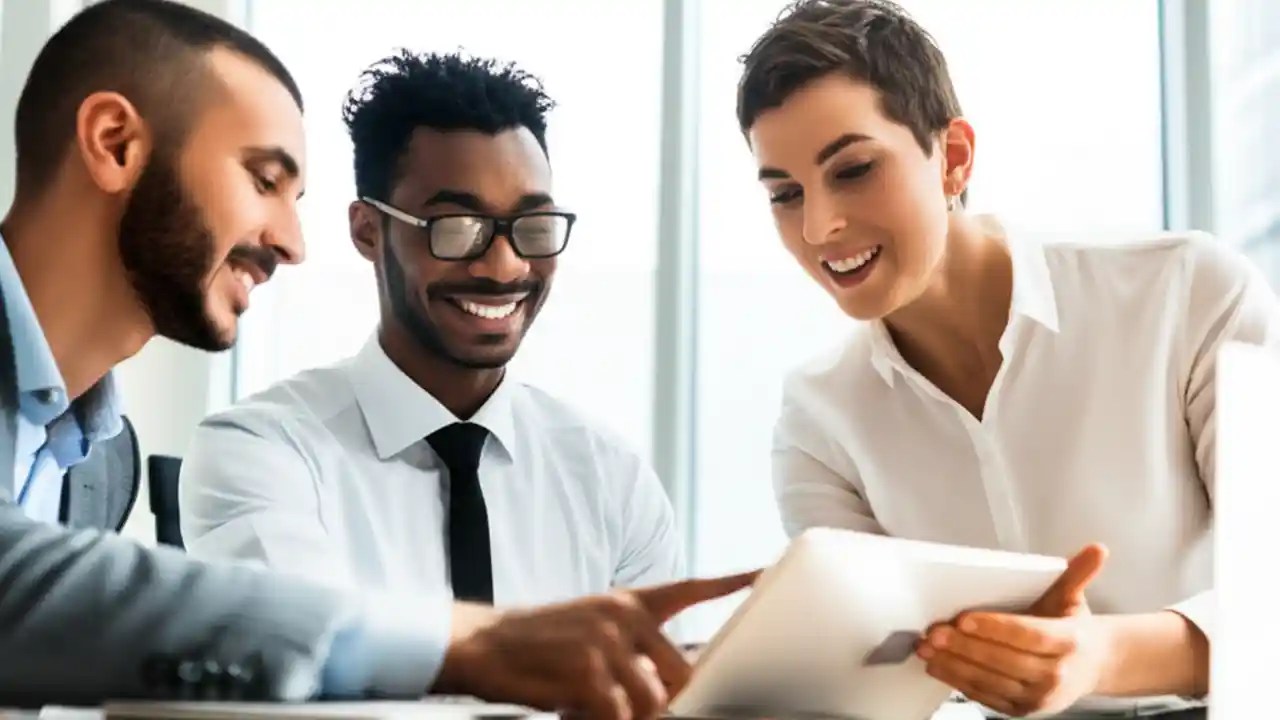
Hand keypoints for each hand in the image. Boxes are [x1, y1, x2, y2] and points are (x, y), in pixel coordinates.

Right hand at [435, 570, 758, 719]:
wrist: (484, 644)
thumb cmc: (539, 643)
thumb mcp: (591, 629)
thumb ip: (634, 648)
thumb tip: (666, 686)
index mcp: (628, 601)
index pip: (691, 588)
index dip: (733, 582)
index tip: (767, 571)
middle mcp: (624, 616)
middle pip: (680, 672)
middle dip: (666, 701)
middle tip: (638, 706)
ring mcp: (607, 643)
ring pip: (650, 700)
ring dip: (627, 715)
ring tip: (592, 706)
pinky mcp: (588, 673)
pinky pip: (618, 716)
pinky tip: (574, 710)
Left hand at [918, 544, 1112, 716]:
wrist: (1091, 667)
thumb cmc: (1074, 630)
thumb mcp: (1075, 598)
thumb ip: (1079, 572)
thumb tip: (1097, 549)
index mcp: (1069, 643)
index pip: (1029, 635)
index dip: (995, 628)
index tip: (964, 619)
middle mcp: (1056, 674)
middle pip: (1005, 660)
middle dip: (965, 647)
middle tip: (935, 632)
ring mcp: (1038, 697)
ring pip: (991, 681)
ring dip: (955, 666)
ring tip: (928, 649)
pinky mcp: (1022, 710)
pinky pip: (987, 697)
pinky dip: (959, 682)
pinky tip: (938, 666)